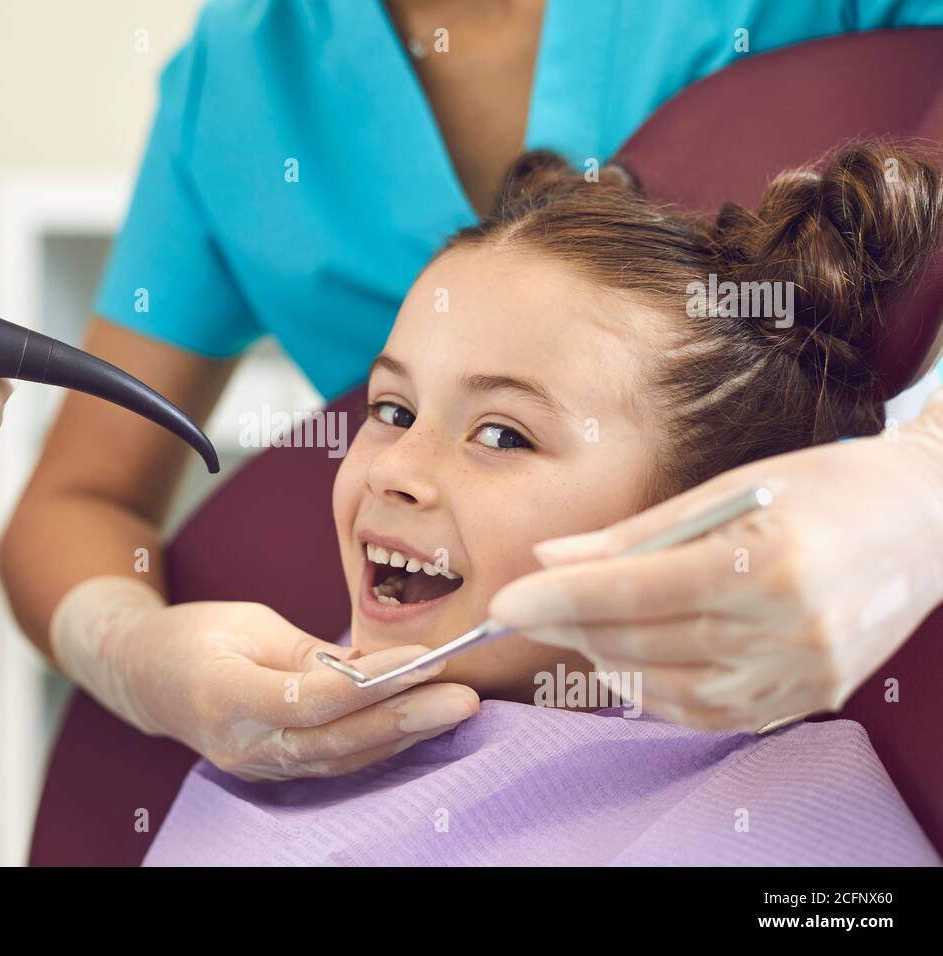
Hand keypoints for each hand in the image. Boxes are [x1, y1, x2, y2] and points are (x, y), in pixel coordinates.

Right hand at [51, 576, 478, 780]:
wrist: (143, 677)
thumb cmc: (194, 636)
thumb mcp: (247, 622)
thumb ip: (309, 652)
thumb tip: (376, 666)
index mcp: (223, 694)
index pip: (309, 698)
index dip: (371, 682)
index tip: (424, 660)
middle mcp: (240, 743)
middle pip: (335, 739)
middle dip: (406, 718)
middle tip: (463, 697)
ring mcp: (255, 765)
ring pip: (341, 759)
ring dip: (403, 734)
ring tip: (456, 708)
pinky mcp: (272, 771)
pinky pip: (334, 763)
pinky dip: (379, 745)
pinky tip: (421, 727)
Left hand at [488, 389, 942, 729]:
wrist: (926, 523)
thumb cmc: (823, 487)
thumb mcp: (728, 489)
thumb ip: (635, 533)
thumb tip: (550, 557)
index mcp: (764, 561)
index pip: (633, 591)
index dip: (559, 600)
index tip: (503, 603)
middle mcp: (786, 628)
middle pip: (643, 643)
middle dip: (571, 629)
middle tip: (528, 611)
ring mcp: (801, 674)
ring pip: (668, 690)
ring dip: (608, 662)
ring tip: (579, 628)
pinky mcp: (808, 699)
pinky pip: (709, 713)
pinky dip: (656, 691)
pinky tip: (632, 659)